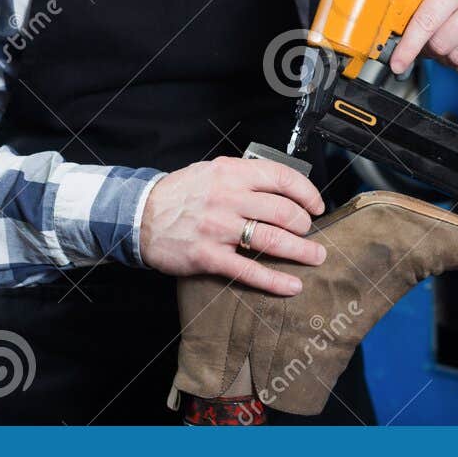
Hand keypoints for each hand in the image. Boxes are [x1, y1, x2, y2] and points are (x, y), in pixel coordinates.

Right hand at [139, 157, 326, 294]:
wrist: (141, 216)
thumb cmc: (181, 193)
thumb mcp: (213, 170)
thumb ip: (244, 176)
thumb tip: (281, 186)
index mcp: (232, 173)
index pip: (282, 178)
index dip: (307, 193)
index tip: (317, 206)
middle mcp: (228, 198)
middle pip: (283, 211)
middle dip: (304, 225)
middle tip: (310, 233)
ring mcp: (219, 229)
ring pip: (272, 240)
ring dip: (301, 251)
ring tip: (316, 257)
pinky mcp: (209, 257)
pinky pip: (249, 270)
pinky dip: (275, 280)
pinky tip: (292, 286)